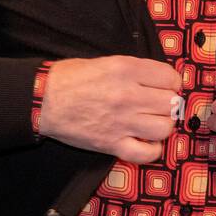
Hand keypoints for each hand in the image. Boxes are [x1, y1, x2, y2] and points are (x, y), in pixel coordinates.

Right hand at [39, 56, 182, 163]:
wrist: (44, 100)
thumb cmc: (71, 77)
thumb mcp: (106, 61)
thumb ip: (134, 70)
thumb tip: (160, 80)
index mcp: (126, 69)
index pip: (170, 77)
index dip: (172, 83)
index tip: (167, 87)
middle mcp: (128, 95)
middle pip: (171, 103)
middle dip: (169, 103)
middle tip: (159, 104)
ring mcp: (122, 122)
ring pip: (164, 128)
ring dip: (162, 125)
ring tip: (152, 122)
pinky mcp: (112, 144)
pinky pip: (147, 154)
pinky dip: (152, 150)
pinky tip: (146, 142)